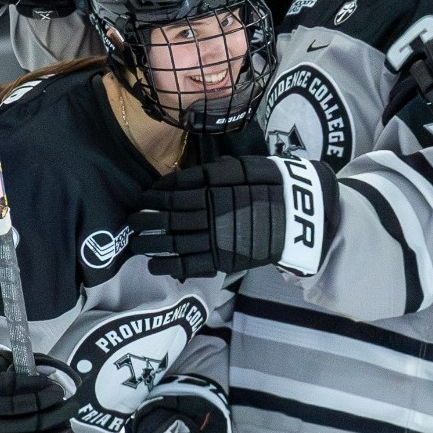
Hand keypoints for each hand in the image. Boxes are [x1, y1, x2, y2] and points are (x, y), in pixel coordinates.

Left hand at [129, 155, 340, 279]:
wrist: (301, 214)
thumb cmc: (276, 185)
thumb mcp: (247, 167)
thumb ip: (219, 171)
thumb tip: (196, 172)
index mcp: (213, 187)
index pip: (173, 191)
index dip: (155, 195)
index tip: (142, 197)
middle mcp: (209, 211)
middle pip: (167, 216)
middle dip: (146, 219)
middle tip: (131, 221)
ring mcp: (215, 237)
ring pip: (173, 241)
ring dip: (151, 242)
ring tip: (136, 244)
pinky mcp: (224, 258)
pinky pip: (190, 263)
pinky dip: (169, 265)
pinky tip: (154, 265)